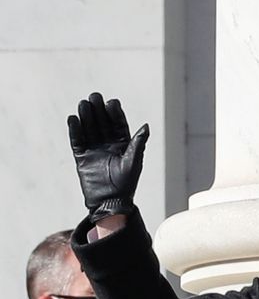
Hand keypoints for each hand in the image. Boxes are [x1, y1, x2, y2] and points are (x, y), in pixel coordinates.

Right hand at [67, 92, 149, 220]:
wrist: (110, 202)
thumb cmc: (126, 184)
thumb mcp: (133, 162)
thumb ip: (138, 144)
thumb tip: (146, 126)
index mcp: (123, 145)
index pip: (118, 125)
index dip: (115, 113)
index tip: (112, 102)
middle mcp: (108, 145)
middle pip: (102, 123)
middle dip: (99, 110)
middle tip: (95, 97)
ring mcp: (94, 149)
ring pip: (89, 129)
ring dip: (86, 116)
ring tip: (84, 104)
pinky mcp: (82, 156)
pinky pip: (77, 140)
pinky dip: (75, 130)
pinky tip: (73, 118)